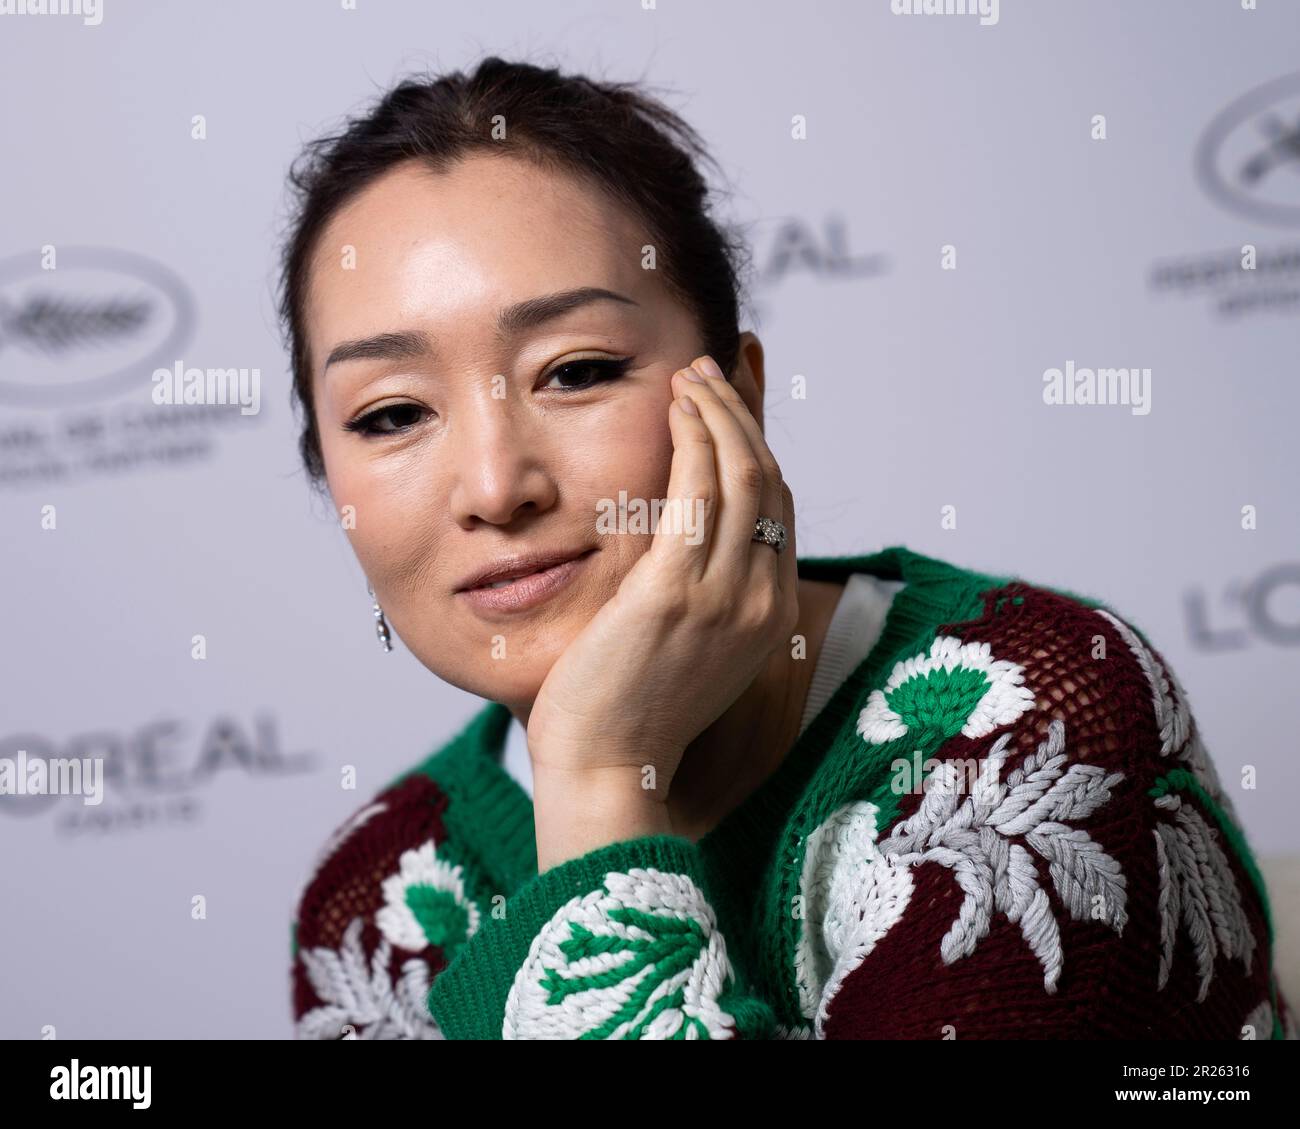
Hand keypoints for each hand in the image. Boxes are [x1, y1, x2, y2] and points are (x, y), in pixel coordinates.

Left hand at [527, 354, 798, 866]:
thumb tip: (685, 542)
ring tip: (689, 376)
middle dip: (741, 415)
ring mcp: (723, 597)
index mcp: (770, 614)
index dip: (758, 445)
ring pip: (740, 474)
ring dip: (717, 413)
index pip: (778, 508)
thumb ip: (701, 591)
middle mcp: (761, 601)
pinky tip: (674, 408)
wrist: (607, 770)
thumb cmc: (632, 711)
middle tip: (709, 371)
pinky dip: (692, 439)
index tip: (731, 404)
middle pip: (769, 480)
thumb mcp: (689, 648)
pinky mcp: (674, 592)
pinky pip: (696, 493)